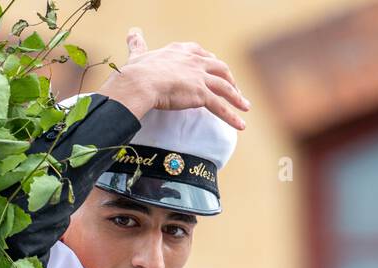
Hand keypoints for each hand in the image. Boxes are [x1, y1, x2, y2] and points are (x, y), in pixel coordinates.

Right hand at [99, 29, 250, 128]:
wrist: (140, 82)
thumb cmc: (136, 72)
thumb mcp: (138, 54)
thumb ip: (138, 44)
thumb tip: (132, 32)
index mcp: (180, 51)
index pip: (201, 53)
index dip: (210, 61)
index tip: (215, 67)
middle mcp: (194, 61)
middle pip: (219, 68)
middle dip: (229, 79)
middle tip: (235, 89)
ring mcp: (200, 77)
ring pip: (225, 87)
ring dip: (237, 97)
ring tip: (245, 107)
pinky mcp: (201, 94)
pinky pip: (221, 107)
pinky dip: (232, 117)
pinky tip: (240, 125)